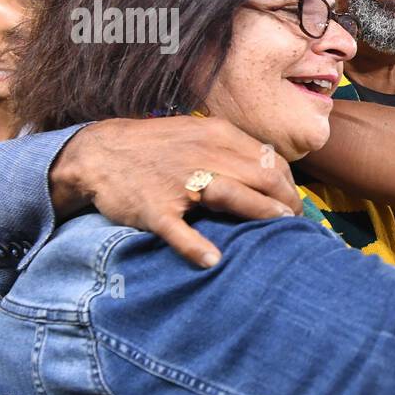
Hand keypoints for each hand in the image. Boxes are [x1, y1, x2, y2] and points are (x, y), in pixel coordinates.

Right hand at [50, 117, 302, 267]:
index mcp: (218, 135)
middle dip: (288, 204)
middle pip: (264, 177)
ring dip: (262, 217)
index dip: (289, 185)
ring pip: (234, 197)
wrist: (98, 153)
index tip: (294, 204)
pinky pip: (180, 231)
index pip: (271, 160)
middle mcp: (204, 154)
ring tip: (277, 237)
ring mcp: (179, 181)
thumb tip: (272, 169)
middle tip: (296, 226)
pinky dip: (198, 248)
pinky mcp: (155, 208)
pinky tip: (214, 261)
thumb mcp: (198, 134)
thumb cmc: (155, 148)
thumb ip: (233, 149)